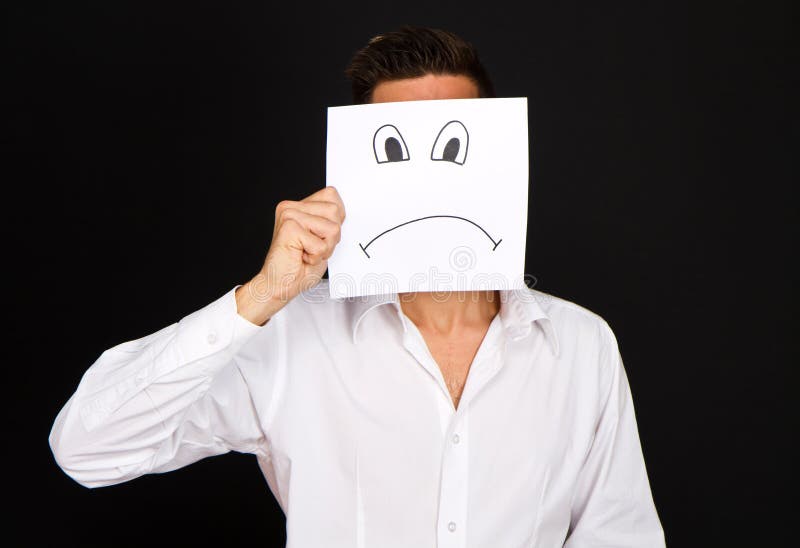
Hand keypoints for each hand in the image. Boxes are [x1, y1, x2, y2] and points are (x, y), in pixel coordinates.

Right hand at [236, 186, 344, 324]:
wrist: (278, 285)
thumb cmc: (299, 266)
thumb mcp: (323, 239)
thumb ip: (330, 220)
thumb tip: (341, 210)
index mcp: (299, 206)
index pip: (332, 195)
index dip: (335, 220)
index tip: (320, 236)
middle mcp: (291, 207)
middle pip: (335, 210)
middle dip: (332, 236)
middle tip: (312, 248)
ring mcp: (289, 215)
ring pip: (332, 227)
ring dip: (325, 246)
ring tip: (307, 252)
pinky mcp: (289, 227)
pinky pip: (321, 244)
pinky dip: (316, 256)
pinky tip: (301, 257)